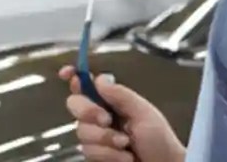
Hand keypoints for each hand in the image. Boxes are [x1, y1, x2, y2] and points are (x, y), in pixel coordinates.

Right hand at [58, 66, 185, 161]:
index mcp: (112, 101)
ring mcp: (96, 137)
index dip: (72, 75)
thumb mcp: (144, 113)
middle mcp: (99, 116)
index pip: (86, 84)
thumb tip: (99, 78)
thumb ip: (121, 95)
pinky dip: (108, 155)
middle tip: (107, 120)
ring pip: (81, 131)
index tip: (67, 74)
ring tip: (126, 145)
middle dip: (89, 111)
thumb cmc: (160, 142)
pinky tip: (124, 157)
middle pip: (74, 104)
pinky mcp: (95, 155)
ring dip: (105, 139)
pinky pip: (88, 151)